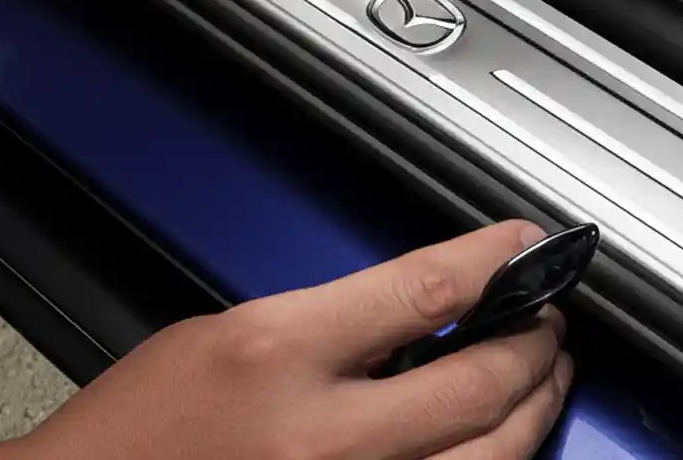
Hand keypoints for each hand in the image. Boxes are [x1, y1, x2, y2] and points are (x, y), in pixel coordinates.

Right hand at [0, 220, 572, 458]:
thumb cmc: (136, 428)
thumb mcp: (221, 333)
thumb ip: (323, 322)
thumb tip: (411, 313)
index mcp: (279, 354)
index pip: (420, 292)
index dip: (490, 261)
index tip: (520, 245)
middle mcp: (324, 435)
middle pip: (479, 383)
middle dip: (533, 343)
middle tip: (546, 319)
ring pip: (491, 459)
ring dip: (533, 410)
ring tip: (543, 378)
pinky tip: (500, 444)